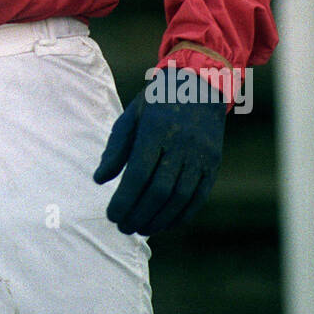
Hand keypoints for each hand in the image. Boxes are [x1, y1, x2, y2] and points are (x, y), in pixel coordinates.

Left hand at [93, 67, 226, 234]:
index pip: (138, 174)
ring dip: (159, 220)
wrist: (200, 85)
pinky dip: (182, 215)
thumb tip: (99, 180)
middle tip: (124, 227)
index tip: (112, 215)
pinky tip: (165, 224)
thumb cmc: (158, 102)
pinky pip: (199, 197)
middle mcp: (181, 144)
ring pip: (180, 197)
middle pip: (159, 190)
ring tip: (141, 229)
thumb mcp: (132, 116)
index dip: (124, 199)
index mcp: (156, 129)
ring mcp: (201, 155)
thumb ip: (116, 148)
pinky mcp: (213, 163)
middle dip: (139, 214)